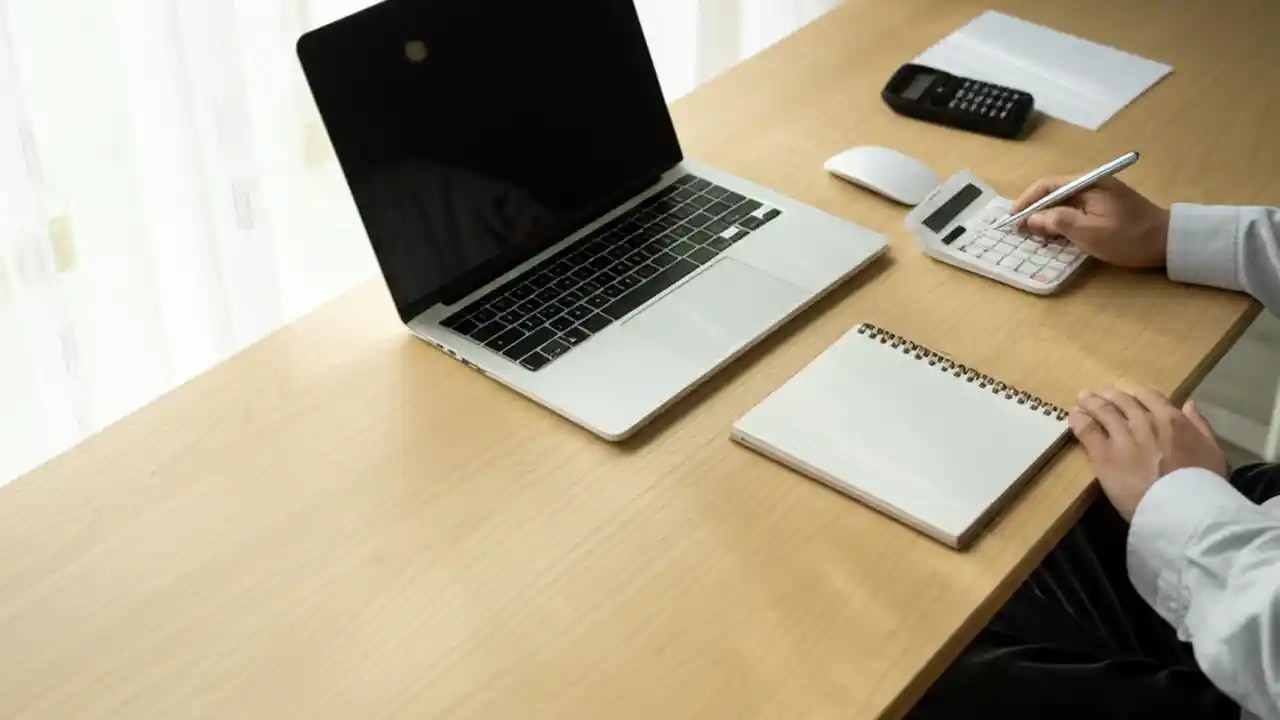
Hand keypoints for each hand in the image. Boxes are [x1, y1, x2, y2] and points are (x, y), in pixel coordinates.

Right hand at [1011, 175, 1170, 267]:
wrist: (1169, 242)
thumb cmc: (1129, 238)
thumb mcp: (1090, 233)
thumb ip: (1058, 223)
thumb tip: (1032, 219)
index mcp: (1089, 183)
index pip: (1048, 184)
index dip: (1026, 201)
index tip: (1012, 219)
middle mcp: (1092, 183)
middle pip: (1054, 191)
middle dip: (1034, 209)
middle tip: (1020, 230)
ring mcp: (1100, 193)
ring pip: (1063, 201)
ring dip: (1047, 216)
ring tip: (1034, 234)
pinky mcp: (1105, 205)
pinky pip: (1075, 208)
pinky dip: (1061, 220)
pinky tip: (1056, 234)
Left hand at [1068, 387, 1227, 521]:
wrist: (1183, 508)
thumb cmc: (1204, 484)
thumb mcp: (1212, 450)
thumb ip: (1199, 424)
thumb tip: (1188, 403)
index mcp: (1172, 419)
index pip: (1149, 397)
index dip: (1136, 396)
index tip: (1129, 397)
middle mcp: (1145, 422)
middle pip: (1122, 401)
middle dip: (1110, 396)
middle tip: (1099, 395)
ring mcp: (1122, 437)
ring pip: (1102, 411)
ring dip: (1091, 403)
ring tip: (1083, 400)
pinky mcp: (1104, 454)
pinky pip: (1087, 430)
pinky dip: (1079, 420)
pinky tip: (1074, 417)